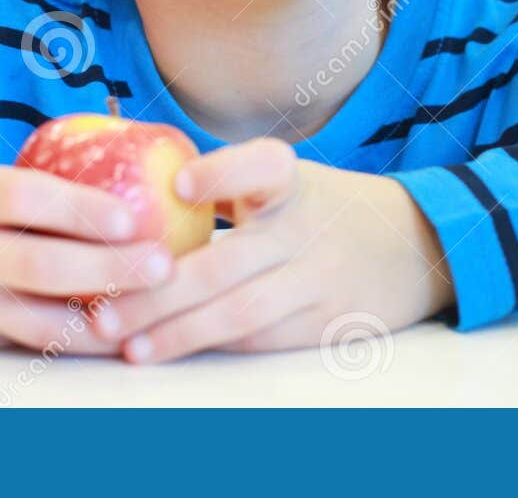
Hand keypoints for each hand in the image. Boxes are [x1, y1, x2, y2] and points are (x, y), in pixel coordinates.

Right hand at [0, 164, 177, 353]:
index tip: (130, 214)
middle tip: (163, 265)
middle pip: (42, 263)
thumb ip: (12, 190)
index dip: (80, 206)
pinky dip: (65, 341)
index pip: (25, 196)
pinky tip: (105, 336)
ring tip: (148, 314)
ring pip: (36, 319)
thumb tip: (104, 174)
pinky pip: (18, 342)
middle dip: (109, 268)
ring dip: (98, 320)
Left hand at [86, 139, 453, 362]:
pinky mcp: (323, 325)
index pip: (262, 166)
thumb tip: (128, 185)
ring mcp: (317, 282)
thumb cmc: (322, 209)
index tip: (179, 183)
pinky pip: (258, 338)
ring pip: (241, 312)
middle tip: (103, 309)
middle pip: (228, 262)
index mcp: (293, 183)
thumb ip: (227, 182)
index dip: (222, 172)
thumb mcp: (288, 181)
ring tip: (127, 345)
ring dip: (179, 331)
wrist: (414, 247)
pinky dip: (208, 345)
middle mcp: (305, 230)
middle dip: (159, 291)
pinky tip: (165, 350)